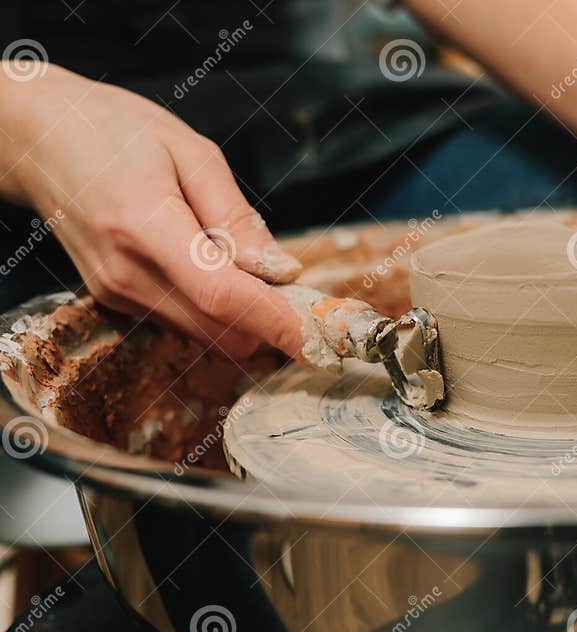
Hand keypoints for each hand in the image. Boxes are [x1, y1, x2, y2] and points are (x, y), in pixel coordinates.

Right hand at [0, 64, 306, 358]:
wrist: (40, 138)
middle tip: (304, 294)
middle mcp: (126, 272)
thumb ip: (237, 217)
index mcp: (144, 224)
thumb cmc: (118, 131)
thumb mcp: (191, 152)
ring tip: (258, 271)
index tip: (320, 338)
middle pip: (220, 328)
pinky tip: (220, 269)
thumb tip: (281, 270)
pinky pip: (186, 321)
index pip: (221, 294)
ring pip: (206, 334)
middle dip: (271, 321)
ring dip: (246, 317)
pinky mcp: (117, 300)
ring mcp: (116, 293)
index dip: (276, 321)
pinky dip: (217, 310)